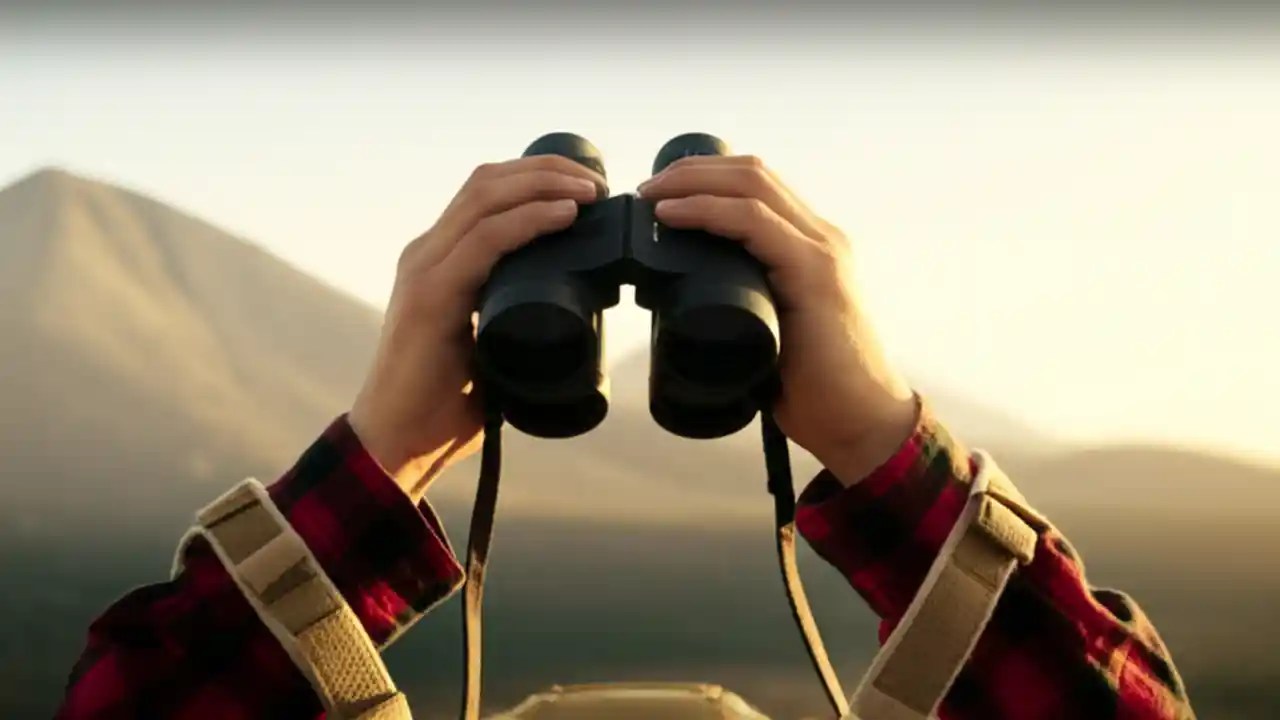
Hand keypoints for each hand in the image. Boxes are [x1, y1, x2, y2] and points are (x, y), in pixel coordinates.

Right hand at [350, 156, 606, 500]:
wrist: (398, 444)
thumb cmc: (446, 404)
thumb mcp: (493, 345)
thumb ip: (518, 321)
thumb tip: (580, 319)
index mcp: (441, 260)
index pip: (488, 192)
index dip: (538, 176)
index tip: (591, 187)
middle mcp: (427, 253)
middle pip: (489, 181)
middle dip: (548, 170)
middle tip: (600, 183)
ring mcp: (425, 270)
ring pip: (486, 197)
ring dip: (544, 185)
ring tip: (592, 191)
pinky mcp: (430, 296)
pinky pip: (484, 240)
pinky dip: (528, 221)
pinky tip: (563, 215)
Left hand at [638, 156, 917, 484]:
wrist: (860, 422)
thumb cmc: (813, 386)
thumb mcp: (769, 330)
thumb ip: (743, 305)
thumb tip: (682, 305)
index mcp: (810, 246)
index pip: (756, 186)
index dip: (704, 177)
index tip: (658, 193)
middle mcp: (820, 237)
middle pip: (751, 173)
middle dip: (691, 170)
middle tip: (645, 188)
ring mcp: (821, 251)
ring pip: (753, 185)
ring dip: (692, 182)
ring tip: (650, 195)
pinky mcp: (815, 272)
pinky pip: (755, 222)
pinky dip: (708, 211)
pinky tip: (672, 216)